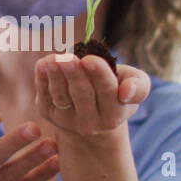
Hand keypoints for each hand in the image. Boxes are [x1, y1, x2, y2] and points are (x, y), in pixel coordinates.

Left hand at [35, 53, 149, 137]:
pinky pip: (45, 95)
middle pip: (82, 94)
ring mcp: (68, 121)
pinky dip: (43, 79)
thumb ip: (138, 86)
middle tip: (67, 57)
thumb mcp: (135, 86)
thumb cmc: (116, 91)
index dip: (98, 75)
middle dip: (74, 74)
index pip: (107, 92)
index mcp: (114, 114)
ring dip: (56, 75)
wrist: (93, 115)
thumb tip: (125, 91)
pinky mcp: (49, 115)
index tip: (89, 59)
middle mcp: (91, 123)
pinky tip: (43, 64)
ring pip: (61, 96)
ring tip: (53, 59)